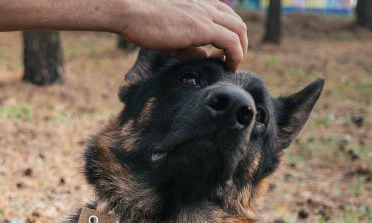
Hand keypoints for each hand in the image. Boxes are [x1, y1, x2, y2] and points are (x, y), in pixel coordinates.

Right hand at [116, 0, 247, 70]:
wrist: (130, 12)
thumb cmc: (143, 21)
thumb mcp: (171, 34)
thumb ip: (189, 45)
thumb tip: (205, 55)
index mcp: (199, 3)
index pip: (226, 16)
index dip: (230, 34)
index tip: (224, 53)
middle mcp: (206, 6)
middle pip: (237, 23)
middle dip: (241, 44)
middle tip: (232, 62)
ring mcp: (205, 15)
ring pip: (239, 31)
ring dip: (241, 51)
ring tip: (233, 67)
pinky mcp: (202, 28)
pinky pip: (231, 42)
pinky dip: (236, 55)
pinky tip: (229, 67)